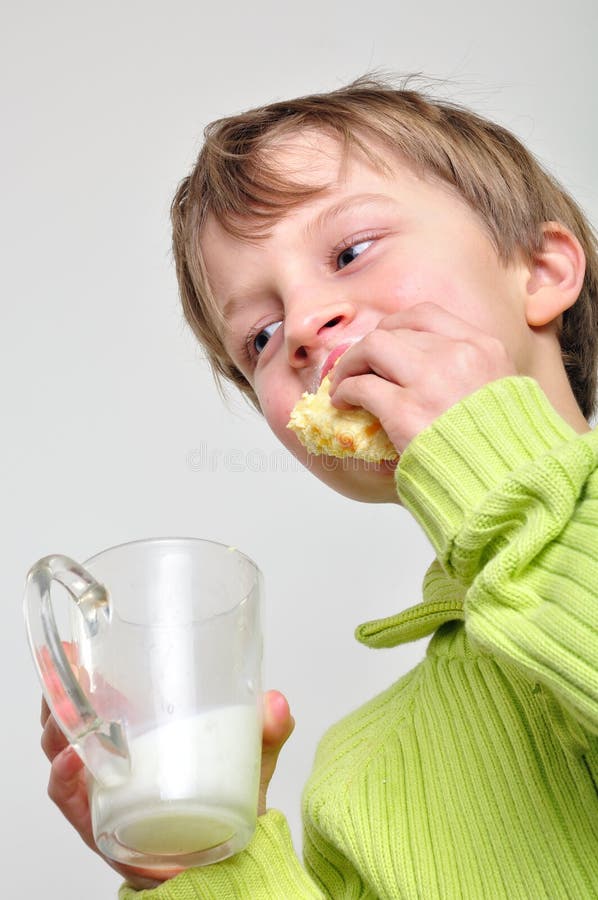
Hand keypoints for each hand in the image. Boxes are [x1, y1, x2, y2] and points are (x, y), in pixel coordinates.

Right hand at [41, 690, 293, 889]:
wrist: (226, 862)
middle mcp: (111, 754)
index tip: (78, 644)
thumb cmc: (229, 800)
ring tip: (69, 709)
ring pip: (61, 749)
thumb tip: (276, 704)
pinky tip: (75, 759)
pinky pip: (69, 797)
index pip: (99, 690)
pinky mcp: (97, 822)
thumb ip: (267, 731)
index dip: (80, 667)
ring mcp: (101, 787)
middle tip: (68, 670)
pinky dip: (65, 777)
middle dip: (60, 690)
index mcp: (138, 727)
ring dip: (58, 726)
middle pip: (70, 714)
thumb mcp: (250, 758)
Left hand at [328, 303, 516, 453]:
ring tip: (342, 384)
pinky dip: (345, 390)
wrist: (507, 483)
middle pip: (394, 331)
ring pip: (372, 347)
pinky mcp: (406, 411)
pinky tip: (342, 403)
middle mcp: (458, 355)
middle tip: (357, 368)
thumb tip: (428, 372)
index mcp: (484, 348)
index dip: (395, 326)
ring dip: (350, 364)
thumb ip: (471, 375)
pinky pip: (361, 386)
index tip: (384, 343)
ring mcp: (430, 380)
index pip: (426, 315)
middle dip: (368, 348)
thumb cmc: (505, 450)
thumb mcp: (503, 395)